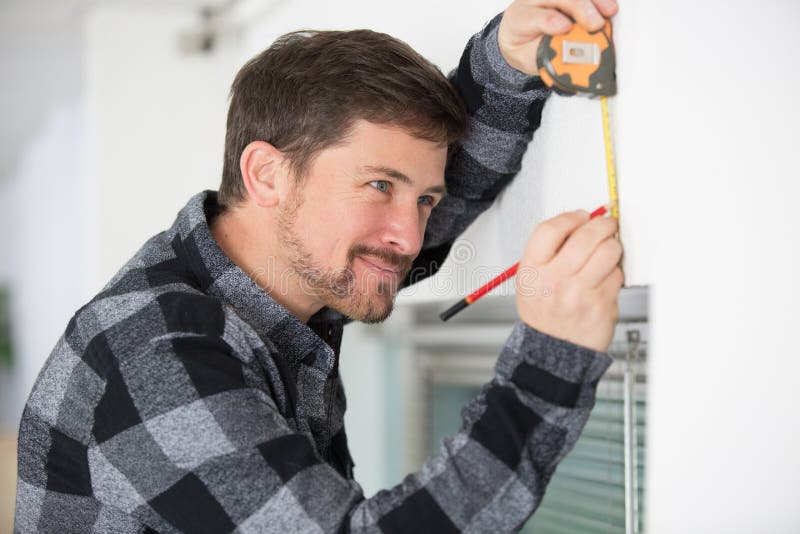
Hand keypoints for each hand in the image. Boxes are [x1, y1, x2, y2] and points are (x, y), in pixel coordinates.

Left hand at [498, 0, 618, 75]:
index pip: (532, 17)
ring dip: (595, 0)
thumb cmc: (527, 47)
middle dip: (579, 8)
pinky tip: (611, 6)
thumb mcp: (530, 58)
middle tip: (595, 23)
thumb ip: (545, 55)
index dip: (550, 21)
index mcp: (519, 18)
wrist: (522, 38)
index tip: (565, 28)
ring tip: (610, 12)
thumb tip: (569, 57)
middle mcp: (535, 0)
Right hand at [516, 210, 622, 351]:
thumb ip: (548, 252)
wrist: (553, 349)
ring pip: (609, 251)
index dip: (570, 217)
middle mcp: (554, 280)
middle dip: (602, 224)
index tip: (581, 216)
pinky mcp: (602, 304)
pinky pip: (617, 275)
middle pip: (586, 236)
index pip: (550, 229)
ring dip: (613, 247)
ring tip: (607, 252)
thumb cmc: (543, 314)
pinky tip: (604, 280)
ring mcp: (579, 293)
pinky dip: (614, 273)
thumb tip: (579, 224)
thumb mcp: (530, 280)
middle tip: (606, 225)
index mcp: (532, 271)